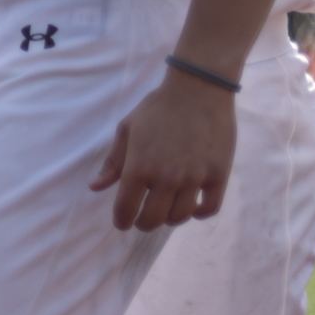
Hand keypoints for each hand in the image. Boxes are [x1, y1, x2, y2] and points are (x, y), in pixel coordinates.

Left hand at [91, 68, 236, 229]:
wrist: (198, 91)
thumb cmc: (158, 108)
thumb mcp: (127, 130)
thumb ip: (113, 162)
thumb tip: (95, 187)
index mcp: (139, 167)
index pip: (126, 209)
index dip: (122, 221)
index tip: (123, 223)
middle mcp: (166, 177)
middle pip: (153, 220)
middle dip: (144, 223)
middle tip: (143, 218)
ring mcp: (194, 178)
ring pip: (180, 217)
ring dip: (170, 218)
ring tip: (166, 208)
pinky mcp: (218, 175)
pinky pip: (208, 209)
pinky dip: (198, 213)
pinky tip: (191, 205)